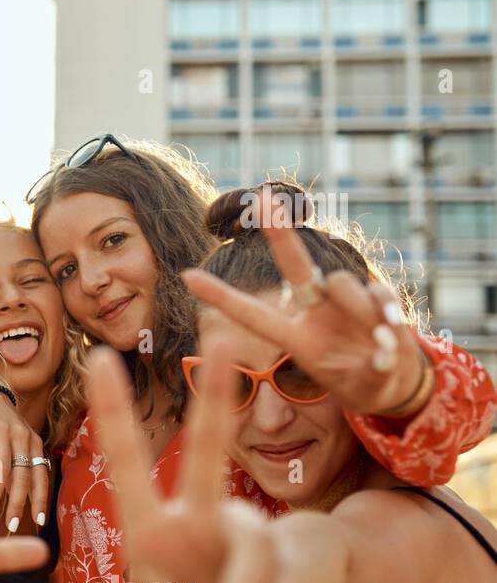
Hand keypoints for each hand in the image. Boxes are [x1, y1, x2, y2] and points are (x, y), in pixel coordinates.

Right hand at [0, 367, 50, 533]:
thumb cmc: (0, 423)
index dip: (40, 498)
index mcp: (34, 443)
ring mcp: (3, 429)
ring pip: (2, 468)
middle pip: (22, 475)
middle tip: (10, 525)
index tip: (38, 520)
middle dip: (17, 502)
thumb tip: (17, 499)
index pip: (40, 475)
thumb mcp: (16, 441)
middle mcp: (22, 436)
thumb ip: (19, 464)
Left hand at [88, 345, 321, 582]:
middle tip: (222, 335)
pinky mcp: (293, 557)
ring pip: (250, 555)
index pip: (126, 463)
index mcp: (153, 529)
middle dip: (216, 399)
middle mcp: (200, 517)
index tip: (97, 359)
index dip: (113, 414)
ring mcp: (247, 533)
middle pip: (208, 453)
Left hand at [182, 219, 426, 417]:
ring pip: (339, 282)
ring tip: (376, 342)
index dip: (220, 296)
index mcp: (295, 336)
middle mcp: (316, 311)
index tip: (186, 275)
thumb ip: (356, 359)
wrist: (395, 383)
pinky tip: (388, 343)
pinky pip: (379, 295)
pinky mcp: (379, 303)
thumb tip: (377, 345)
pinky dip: (387, 318)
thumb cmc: (358, 379)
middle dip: (279, 233)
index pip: (251, 313)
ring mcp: (347, 303)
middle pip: (295, 265)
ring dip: (357, 307)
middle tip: (264, 199)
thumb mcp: (347, 380)